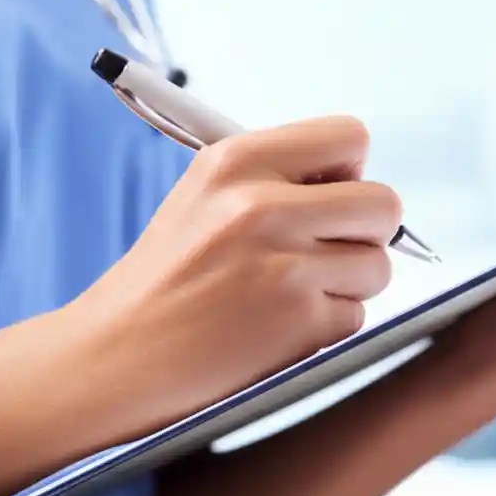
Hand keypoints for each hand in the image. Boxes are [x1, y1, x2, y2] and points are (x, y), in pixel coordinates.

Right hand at [65, 116, 399, 431]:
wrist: (112, 358)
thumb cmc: (163, 281)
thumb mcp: (204, 196)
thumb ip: (276, 177)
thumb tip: (356, 178)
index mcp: (237, 161)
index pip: (350, 136)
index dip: (350, 172)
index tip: (328, 197)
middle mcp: (262, 206)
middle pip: (383, 203)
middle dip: (366, 233)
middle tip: (323, 253)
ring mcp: (284, 266)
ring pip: (378, 264)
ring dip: (348, 284)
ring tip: (290, 295)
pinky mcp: (298, 322)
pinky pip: (356, 315)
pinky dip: (327, 326)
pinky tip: (277, 328)